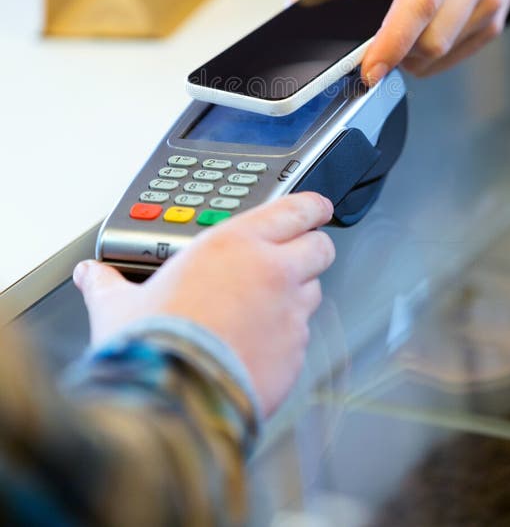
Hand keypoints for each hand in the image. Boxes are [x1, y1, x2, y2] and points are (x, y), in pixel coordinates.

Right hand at [73, 193, 334, 416]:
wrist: (174, 402)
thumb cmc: (152, 346)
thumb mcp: (120, 306)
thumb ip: (108, 285)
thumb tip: (91, 275)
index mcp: (234, 244)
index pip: (294, 210)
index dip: (311, 206)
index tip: (315, 208)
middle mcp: (271, 273)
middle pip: (320, 246)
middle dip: (312, 248)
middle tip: (297, 254)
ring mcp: (289, 315)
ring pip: (315, 291)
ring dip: (299, 294)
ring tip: (269, 306)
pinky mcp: (295, 355)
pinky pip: (302, 337)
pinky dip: (288, 337)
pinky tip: (260, 346)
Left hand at [292, 0, 509, 80]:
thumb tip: (298, 0)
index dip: (392, 40)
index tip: (368, 68)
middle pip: (435, 38)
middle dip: (397, 54)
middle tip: (370, 50)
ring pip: (444, 52)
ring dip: (411, 57)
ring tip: (395, 35)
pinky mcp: (499, 17)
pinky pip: (455, 57)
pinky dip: (428, 58)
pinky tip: (417, 34)